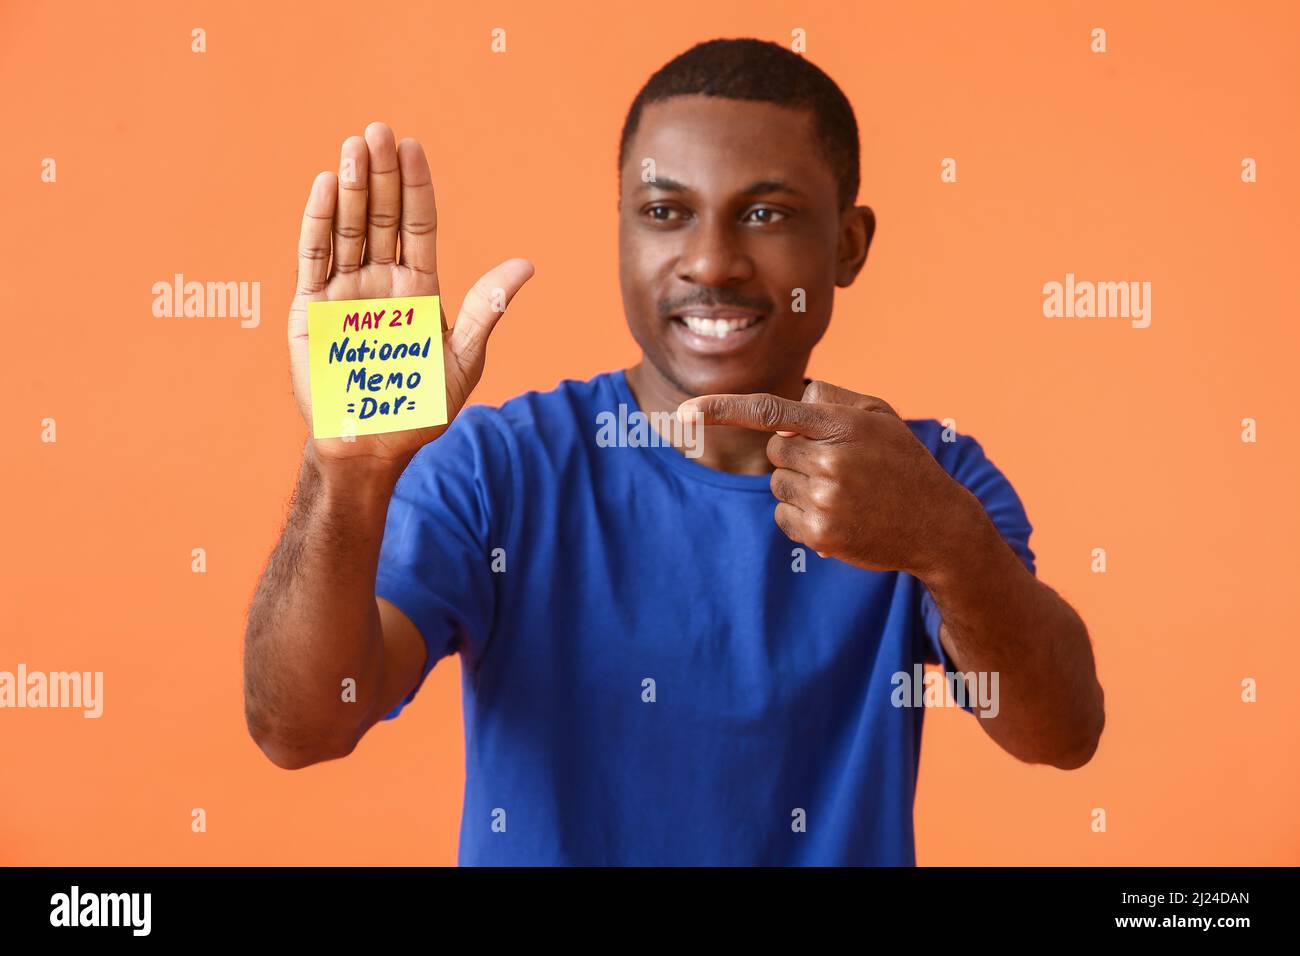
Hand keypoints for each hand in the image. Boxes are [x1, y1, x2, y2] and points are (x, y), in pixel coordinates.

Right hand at [288, 121, 533, 468]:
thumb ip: (486, 309)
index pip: (419, 225)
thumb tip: (527, 265)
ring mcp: (345, 291)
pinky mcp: (310, 307)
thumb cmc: (420, 408)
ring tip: (353, 146)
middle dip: (380, 174)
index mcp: (419, 288)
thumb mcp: (463, 359)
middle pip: (381, 216)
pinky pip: (314, 256)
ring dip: (348, 186)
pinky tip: (323, 185)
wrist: (372, 446)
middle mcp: (381, 281)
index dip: (415, 187)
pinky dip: (317, 221)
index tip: (414, 146)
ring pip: (347, 227)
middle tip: (379, 130)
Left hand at [681, 380, 978, 577]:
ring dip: (800, 488)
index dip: (723, 409)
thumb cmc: (904, 464)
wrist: (940, 526)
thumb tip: (800, 392)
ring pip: (778, 486)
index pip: (770, 410)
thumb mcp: (881, 417)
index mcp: (841, 424)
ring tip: (845, 493)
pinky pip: (784, 518)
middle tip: (838, 467)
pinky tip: (840, 516)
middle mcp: (831, 460)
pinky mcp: (822, 533)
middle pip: (774, 451)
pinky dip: (802, 517)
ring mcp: (826, 499)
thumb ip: (835, 400)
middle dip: (796, 456)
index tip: (686, 412)